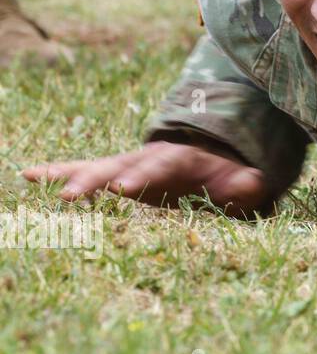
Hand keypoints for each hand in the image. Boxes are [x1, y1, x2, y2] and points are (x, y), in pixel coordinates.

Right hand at [22, 140, 274, 217]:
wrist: (216, 159)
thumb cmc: (230, 178)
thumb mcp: (245, 183)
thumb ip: (248, 185)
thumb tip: (252, 184)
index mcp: (183, 159)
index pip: (162, 164)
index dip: (143, 175)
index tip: (122, 189)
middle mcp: (151, 158)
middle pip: (121, 165)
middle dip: (96, 178)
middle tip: (71, 196)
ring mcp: (130, 165)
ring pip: (97, 167)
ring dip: (71, 176)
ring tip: (37, 181)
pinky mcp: (116, 175)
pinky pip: (84, 171)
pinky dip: (58, 172)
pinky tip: (27, 174)